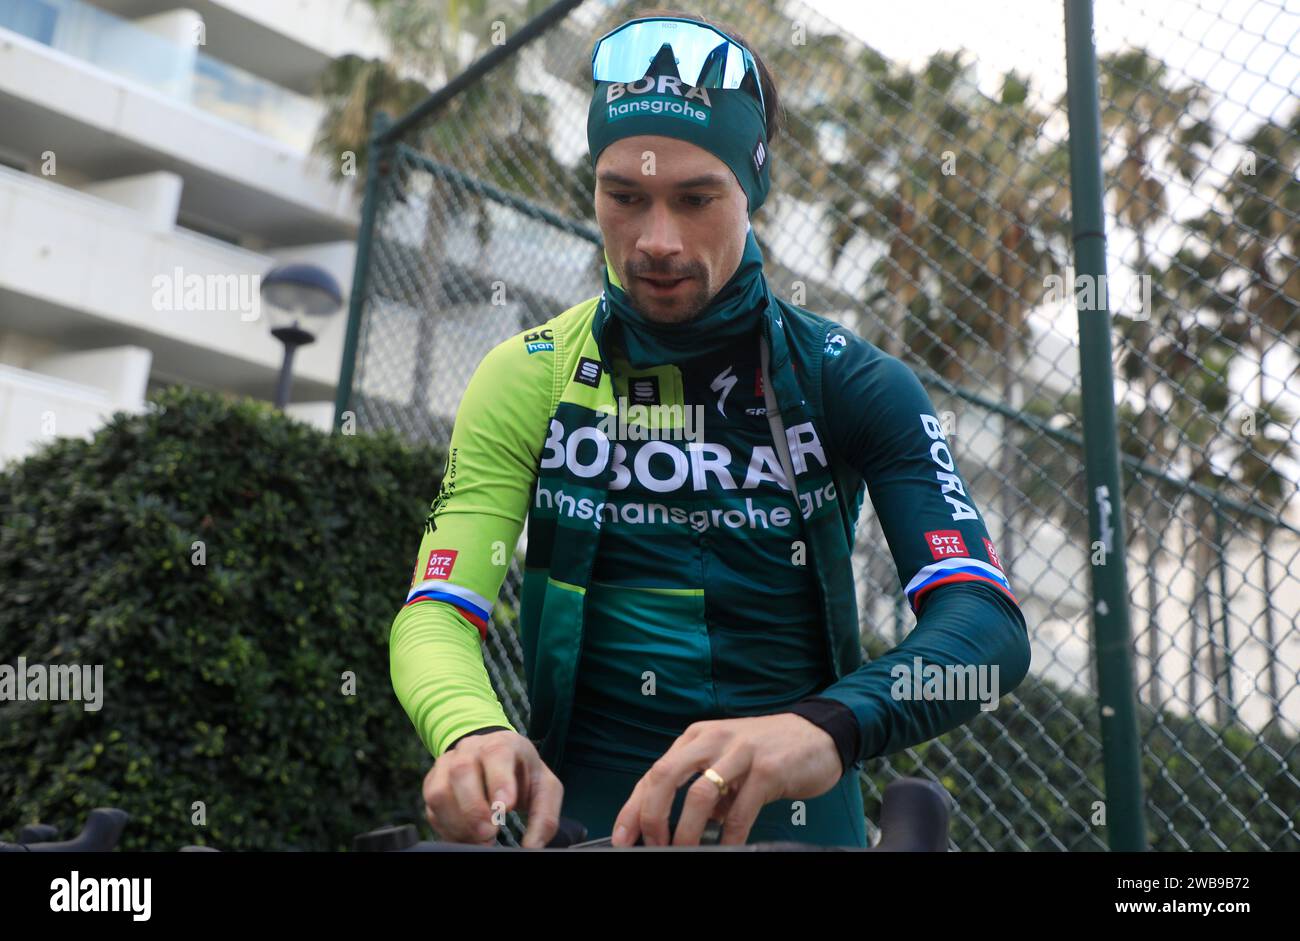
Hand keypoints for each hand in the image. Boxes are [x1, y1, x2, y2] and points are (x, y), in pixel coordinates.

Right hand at [422, 730, 563, 847]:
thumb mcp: (545, 788)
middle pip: (461, 772)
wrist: (498, 759)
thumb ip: (544, 816)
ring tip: (480, 839)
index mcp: (502, 744)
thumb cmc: (523, 774)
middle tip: (490, 834)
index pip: (496, 753)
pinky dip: (448, 829)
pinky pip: (431, 809)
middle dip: (474, 809)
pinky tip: (467, 836)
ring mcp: (447, 763)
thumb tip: (532, 846)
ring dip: (458, 823)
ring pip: (439, 793)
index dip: (499, 780)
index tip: (504, 808)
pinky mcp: (432, 783)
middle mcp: (470, 748)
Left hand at [609, 714, 842, 846]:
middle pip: (665, 776)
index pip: (654, 772)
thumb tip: (677, 824)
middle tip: (651, 845)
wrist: (818, 734)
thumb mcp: (726, 760)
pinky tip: (724, 849)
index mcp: (696, 737)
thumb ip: (701, 785)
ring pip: (699, 794)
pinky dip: (728, 836)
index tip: (623, 837)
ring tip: (683, 851)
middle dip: (651, 816)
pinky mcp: (767, 769)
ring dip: (686, 831)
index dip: (634, 807)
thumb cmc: (767, 750)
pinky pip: (740, 810)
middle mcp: (713, 739)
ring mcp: (740, 752)